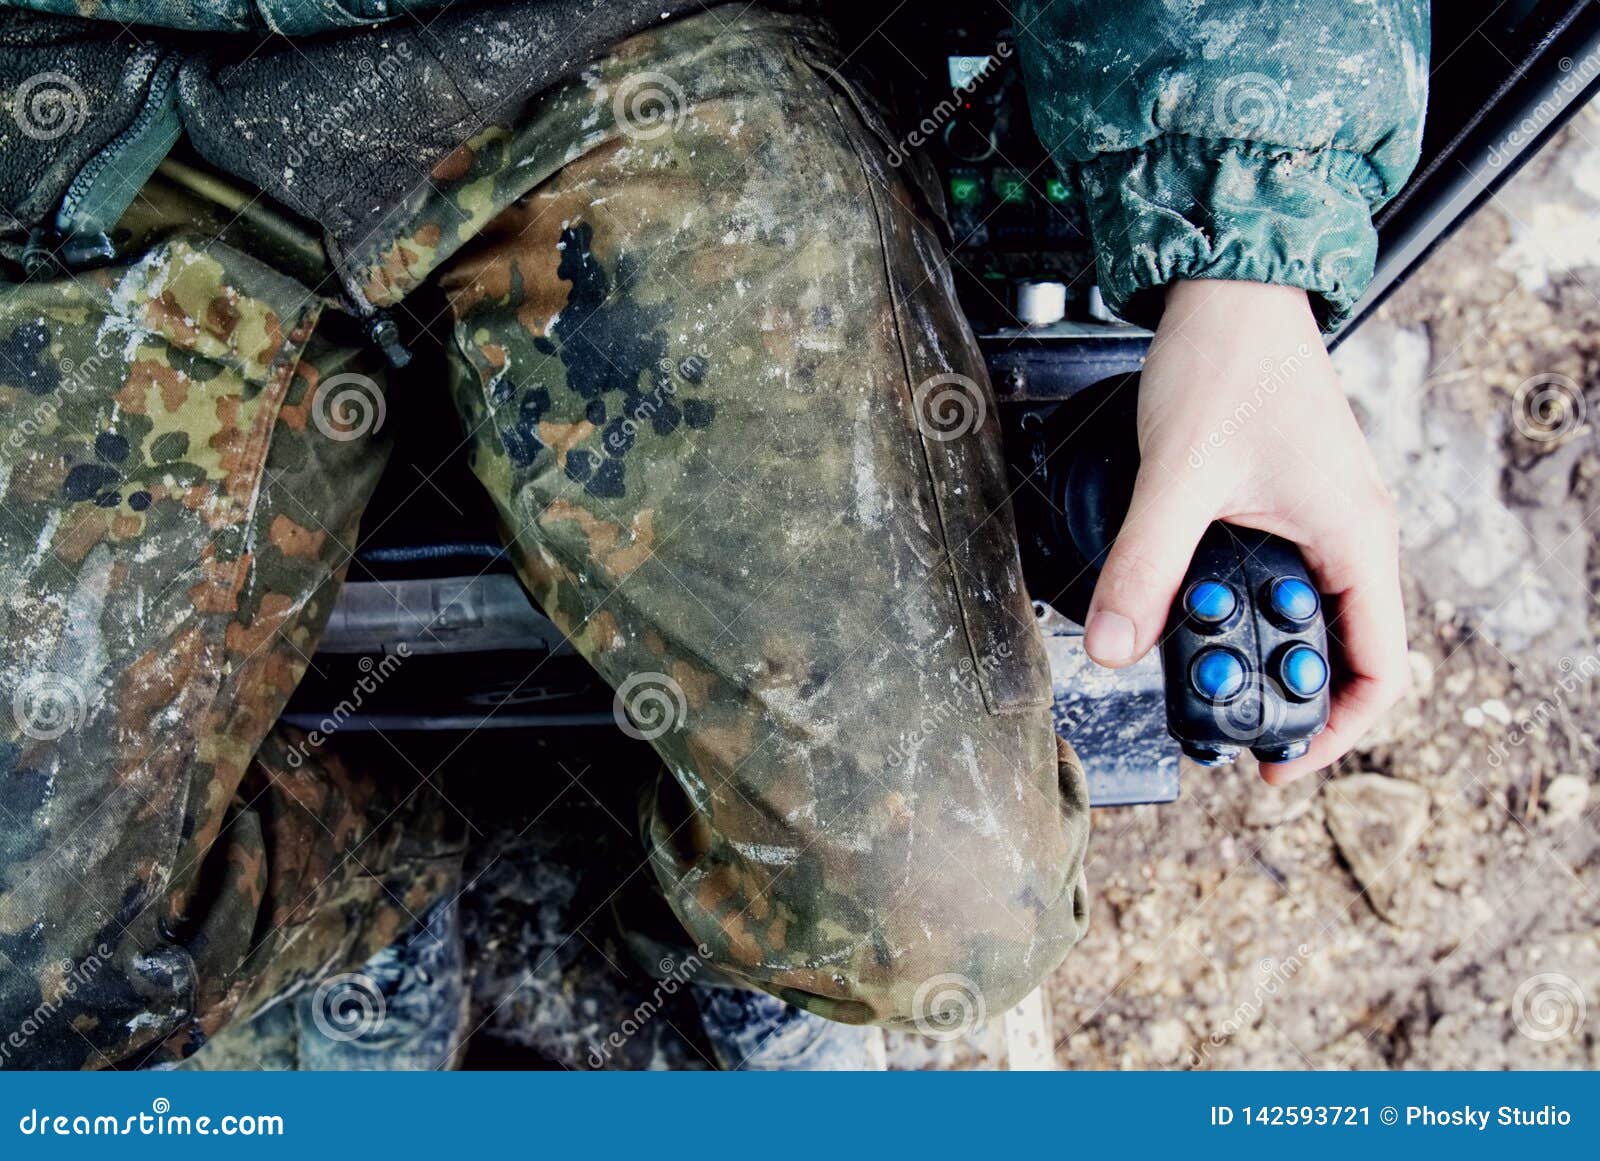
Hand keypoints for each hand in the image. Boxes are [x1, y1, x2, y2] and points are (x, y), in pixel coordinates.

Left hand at [1082, 279, 1408, 781]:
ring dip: (1249, 642)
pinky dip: (1237, 602)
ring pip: (1301, 615)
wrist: (1230, 290)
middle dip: (1275, 690)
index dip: (1334, 731)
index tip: (1275, 760)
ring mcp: (1322, 520)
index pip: (1379, 670)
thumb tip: (1113, 647)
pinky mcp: (1289, 503)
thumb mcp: (1176, 477)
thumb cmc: (1230, 364)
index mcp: (1353, 540)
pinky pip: (1277, 577)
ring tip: (1190, 649)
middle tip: (1210, 705)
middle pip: (1336, 653)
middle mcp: (1351, 536)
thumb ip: (1145, 567)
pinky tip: (1189, 600)